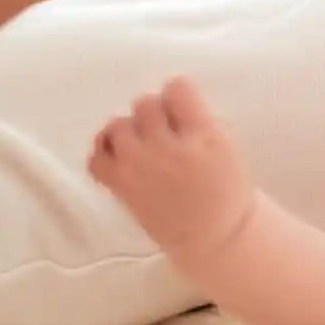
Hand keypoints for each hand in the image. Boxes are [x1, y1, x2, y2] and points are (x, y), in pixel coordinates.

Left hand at [89, 77, 254, 261]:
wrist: (215, 236)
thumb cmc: (227, 190)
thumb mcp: (228, 147)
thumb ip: (201, 121)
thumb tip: (172, 103)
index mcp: (204, 135)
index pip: (177, 88)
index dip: (178, 96)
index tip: (182, 110)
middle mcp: (169, 148)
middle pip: (144, 103)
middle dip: (155, 114)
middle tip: (165, 131)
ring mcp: (141, 167)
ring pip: (118, 124)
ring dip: (129, 130)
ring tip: (142, 144)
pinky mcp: (121, 187)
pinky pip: (96, 156)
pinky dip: (105, 151)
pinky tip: (121, 156)